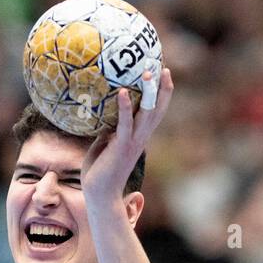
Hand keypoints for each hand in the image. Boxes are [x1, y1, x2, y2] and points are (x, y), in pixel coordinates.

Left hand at [81, 68, 173, 204]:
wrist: (101, 195)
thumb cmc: (99, 172)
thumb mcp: (103, 145)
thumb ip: (107, 130)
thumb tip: (101, 114)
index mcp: (138, 138)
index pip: (154, 113)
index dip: (160, 95)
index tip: (161, 76)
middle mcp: (140, 138)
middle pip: (158, 110)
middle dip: (163, 90)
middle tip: (163, 68)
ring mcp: (133, 142)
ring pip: (147, 114)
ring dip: (150, 94)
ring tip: (148, 74)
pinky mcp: (122, 146)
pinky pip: (125, 123)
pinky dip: (126, 107)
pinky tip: (124, 92)